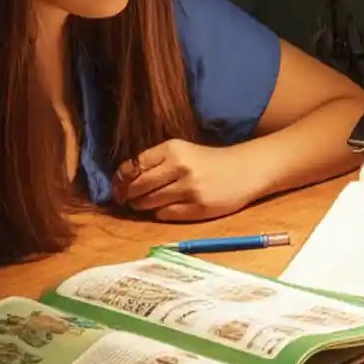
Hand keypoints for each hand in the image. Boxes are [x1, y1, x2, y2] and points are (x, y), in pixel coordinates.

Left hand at [111, 139, 265, 221]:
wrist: (246, 170)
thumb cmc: (210, 161)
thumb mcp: (183, 152)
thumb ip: (157, 162)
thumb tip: (124, 181)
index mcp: (173, 149)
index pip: (135, 165)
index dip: (121, 178)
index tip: (118, 185)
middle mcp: (180, 166)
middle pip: (139, 185)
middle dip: (128, 194)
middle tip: (126, 199)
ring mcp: (190, 188)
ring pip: (150, 202)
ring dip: (141, 205)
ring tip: (141, 205)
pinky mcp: (199, 207)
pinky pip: (166, 214)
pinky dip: (159, 213)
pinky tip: (162, 209)